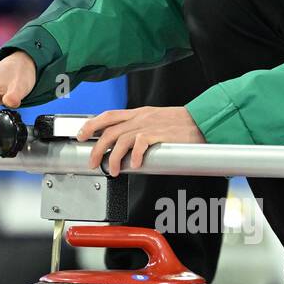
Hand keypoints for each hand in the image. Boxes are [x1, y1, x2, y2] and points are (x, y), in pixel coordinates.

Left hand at [76, 107, 206, 175]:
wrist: (203, 120)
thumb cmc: (181, 124)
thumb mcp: (155, 120)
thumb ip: (139, 128)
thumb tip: (123, 146)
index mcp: (138, 113)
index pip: (108, 115)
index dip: (90, 124)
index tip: (80, 135)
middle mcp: (140, 117)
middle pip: (109, 130)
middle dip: (96, 148)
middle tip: (92, 162)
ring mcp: (149, 124)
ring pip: (121, 139)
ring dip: (113, 157)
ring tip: (112, 170)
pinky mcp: (160, 134)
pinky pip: (141, 143)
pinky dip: (134, 155)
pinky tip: (134, 165)